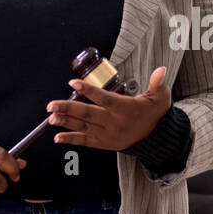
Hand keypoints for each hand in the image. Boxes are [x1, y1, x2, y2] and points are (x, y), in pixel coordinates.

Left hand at [46, 66, 171, 150]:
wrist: (156, 139)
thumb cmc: (155, 114)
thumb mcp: (161, 98)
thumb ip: (158, 83)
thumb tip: (161, 70)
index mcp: (124, 108)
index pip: (103, 98)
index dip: (88, 90)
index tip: (73, 83)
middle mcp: (114, 122)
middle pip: (87, 114)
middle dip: (68, 109)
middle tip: (51, 105)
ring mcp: (107, 135)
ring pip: (83, 127)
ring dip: (66, 122)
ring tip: (51, 118)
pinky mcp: (104, 144)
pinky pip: (85, 141)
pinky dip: (71, 139)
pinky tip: (58, 137)